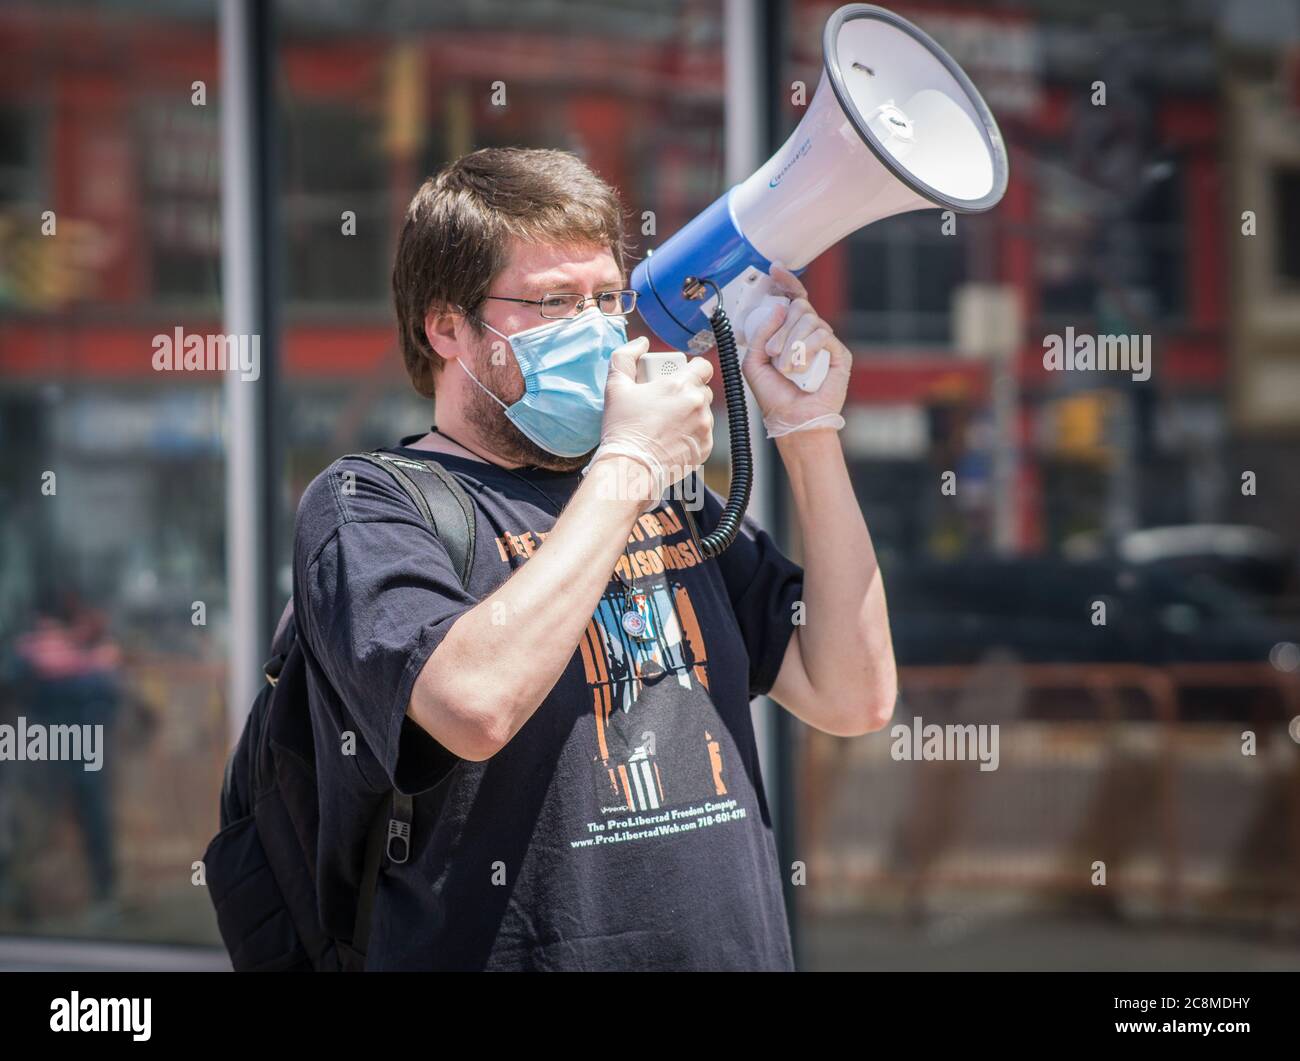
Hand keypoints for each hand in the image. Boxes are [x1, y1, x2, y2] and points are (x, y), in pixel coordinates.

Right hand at [588, 335, 714, 499]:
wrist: (631, 467)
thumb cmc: (623, 428)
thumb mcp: (616, 386)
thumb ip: (626, 356)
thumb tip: (641, 343)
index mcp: (681, 385)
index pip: (703, 366)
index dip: (693, 368)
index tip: (681, 375)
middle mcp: (698, 404)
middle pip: (703, 389)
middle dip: (688, 392)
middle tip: (667, 402)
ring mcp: (704, 428)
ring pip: (704, 413)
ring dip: (691, 414)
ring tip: (668, 423)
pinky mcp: (705, 448)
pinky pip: (704, 434)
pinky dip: (692, 434)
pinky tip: (672, 439)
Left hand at [741, 265, 849, 436]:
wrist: (792, 419)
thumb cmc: (774, 395)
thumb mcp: (754, 361)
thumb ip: (760, 333)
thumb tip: (779, 306)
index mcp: (789, 332)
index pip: (792, 299)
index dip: (787, 282)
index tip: (775, 269)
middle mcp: (809, 334)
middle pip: (799, 306)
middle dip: (782, 327)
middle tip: (772, 352)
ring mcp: (825, 342)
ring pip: (810, 319)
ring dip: (792, 343)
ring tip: (786, 367)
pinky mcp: (839, 353)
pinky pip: (823, 334)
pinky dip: (807, 350)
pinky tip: (802, 368)